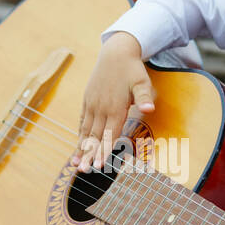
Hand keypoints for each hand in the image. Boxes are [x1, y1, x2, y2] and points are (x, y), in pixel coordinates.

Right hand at [72, 32, 154, 171]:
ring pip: (86, 131)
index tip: (100, 166)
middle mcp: (101, 108)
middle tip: (84, 171)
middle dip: (89, 155)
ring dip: (81, 149)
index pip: (109, 134)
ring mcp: (92, 105)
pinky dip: (80, 136)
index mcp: (115, 108)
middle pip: (95, 136)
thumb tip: (149, 109)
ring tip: (75, 165)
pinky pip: (82, 122)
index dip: (104, 150)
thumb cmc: (132, 70)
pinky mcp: (87, 101)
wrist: (115, 53)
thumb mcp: (142, 82)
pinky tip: (77, 147)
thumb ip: (144, 98)